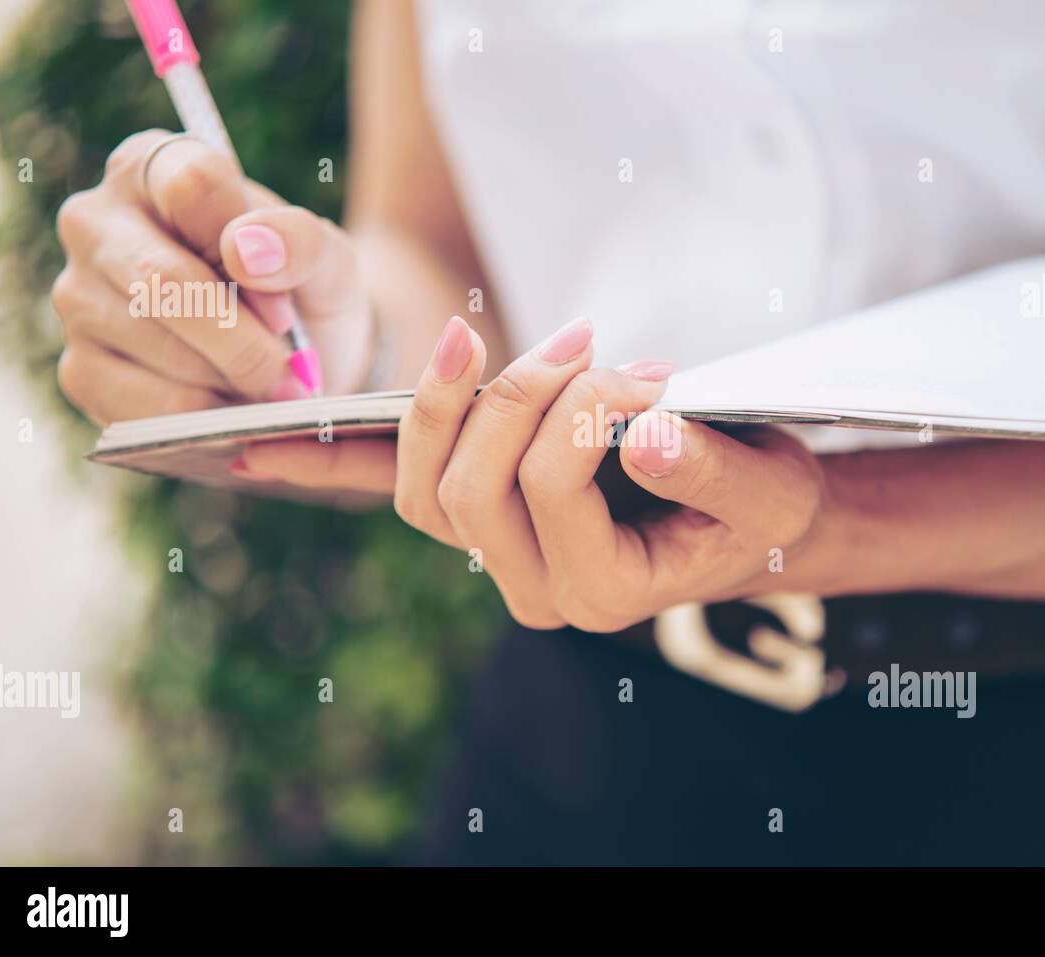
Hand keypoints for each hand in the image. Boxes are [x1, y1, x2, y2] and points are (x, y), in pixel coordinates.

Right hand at [53, 129, 372, 423]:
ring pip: (158, 348)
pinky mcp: (80, 370)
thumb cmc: (301, 291)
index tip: (286, 303)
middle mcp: (96, 222)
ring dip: (232, 382)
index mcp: (153, 167)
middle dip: (244, 341)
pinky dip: (208, 421)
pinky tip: (233, 410)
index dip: (254, 250)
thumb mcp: (326, 258)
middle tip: (292, 374)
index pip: (194, 185)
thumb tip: (245, 249)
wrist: (298, 361)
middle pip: (164, 279)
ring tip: (266, 387)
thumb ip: (301, 241)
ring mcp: (77, 297)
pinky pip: (146, 407)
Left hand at [241, 317, 826, 631]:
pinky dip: (355, 449)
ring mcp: (498, 562)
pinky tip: (275, 433)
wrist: (745, 518)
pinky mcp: (478, 523)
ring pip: (421, 489)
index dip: (587, 407)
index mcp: (605, 593)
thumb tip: (652, 434)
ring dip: (442, 401)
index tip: (654, 370)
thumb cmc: (761, 502)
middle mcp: (538, 593)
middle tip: (587, 337)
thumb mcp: (769, 489)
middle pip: (472, 486)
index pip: (553, 484)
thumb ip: (715, 470)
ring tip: (475, 335)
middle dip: (520, 394)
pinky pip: (400, 488)